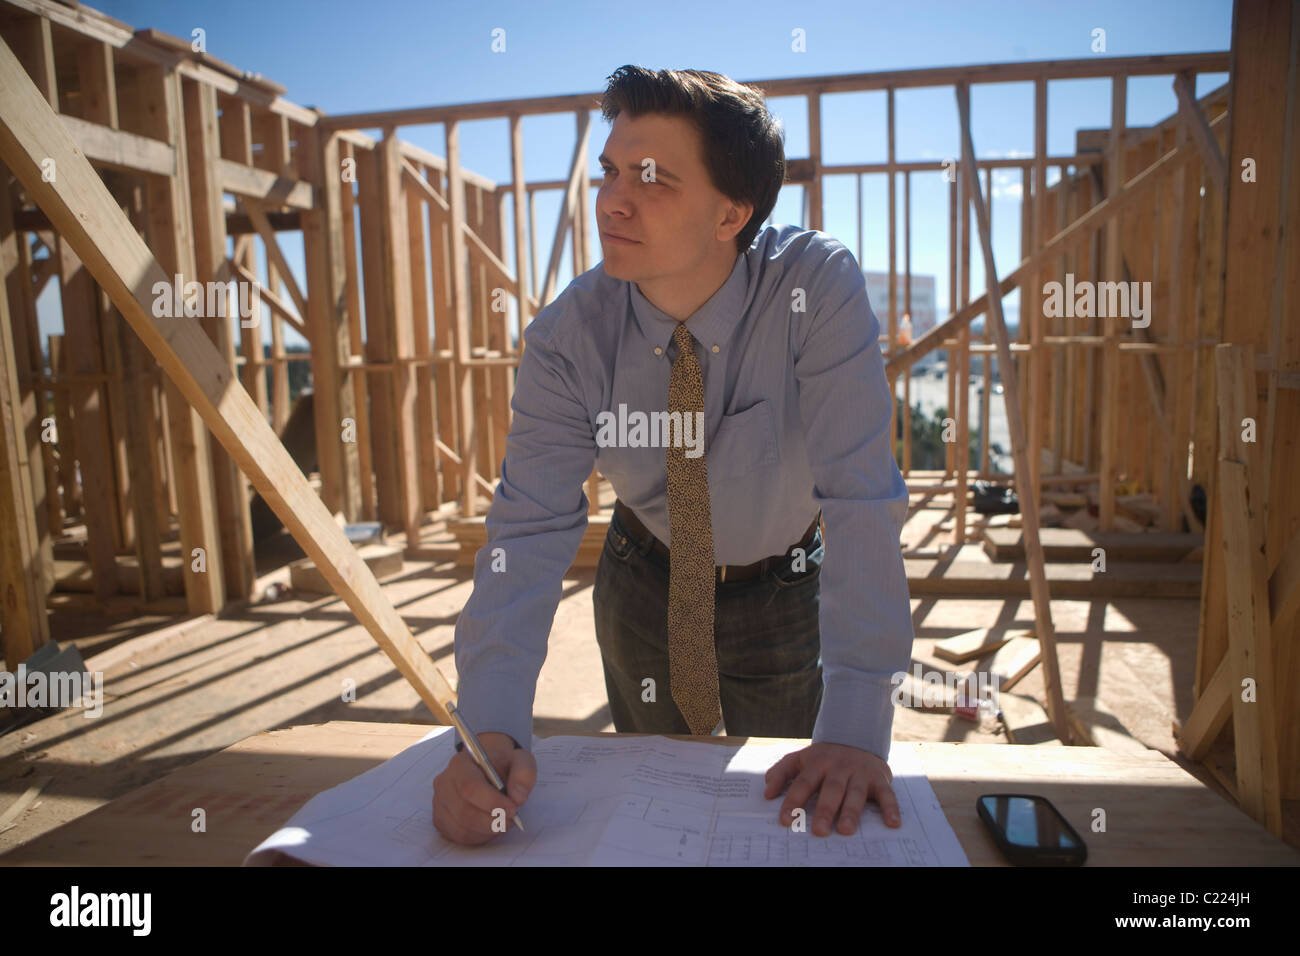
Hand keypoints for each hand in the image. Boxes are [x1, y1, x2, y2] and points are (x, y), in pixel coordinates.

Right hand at [432, 731, 536, 844]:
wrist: (488, 768)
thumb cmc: (501, 764)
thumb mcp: (519, 760)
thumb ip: (523, 773)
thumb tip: (517, 797)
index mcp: (461, 764)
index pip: (469, 787)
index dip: (492, 802)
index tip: (512, 809)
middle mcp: (445, 783)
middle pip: (463, 812)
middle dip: (492, 821)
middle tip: (511, 819)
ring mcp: (440, 803)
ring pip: (462, 827)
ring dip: (487, 830)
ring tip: (502, 821)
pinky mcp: (441, 820)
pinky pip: (459, 836)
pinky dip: (479, 836)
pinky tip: (490, 826)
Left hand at [764, 742, 900, 835]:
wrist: (857, 736)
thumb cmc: (825, 757)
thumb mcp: (801, 758)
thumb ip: (781, 772)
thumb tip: (766, 792)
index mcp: (817, 762)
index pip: (803, 783)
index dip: (793, 800)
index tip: (785, 820)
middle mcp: (839, 767)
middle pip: (831, 789)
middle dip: (825, 810)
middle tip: (819, 831)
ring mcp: (860, 772)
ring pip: (856, 793)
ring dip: (852, 812)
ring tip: (846, 830)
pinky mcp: (879, 778)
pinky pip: (887, 794)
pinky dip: (891, 808)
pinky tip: (893, 824)